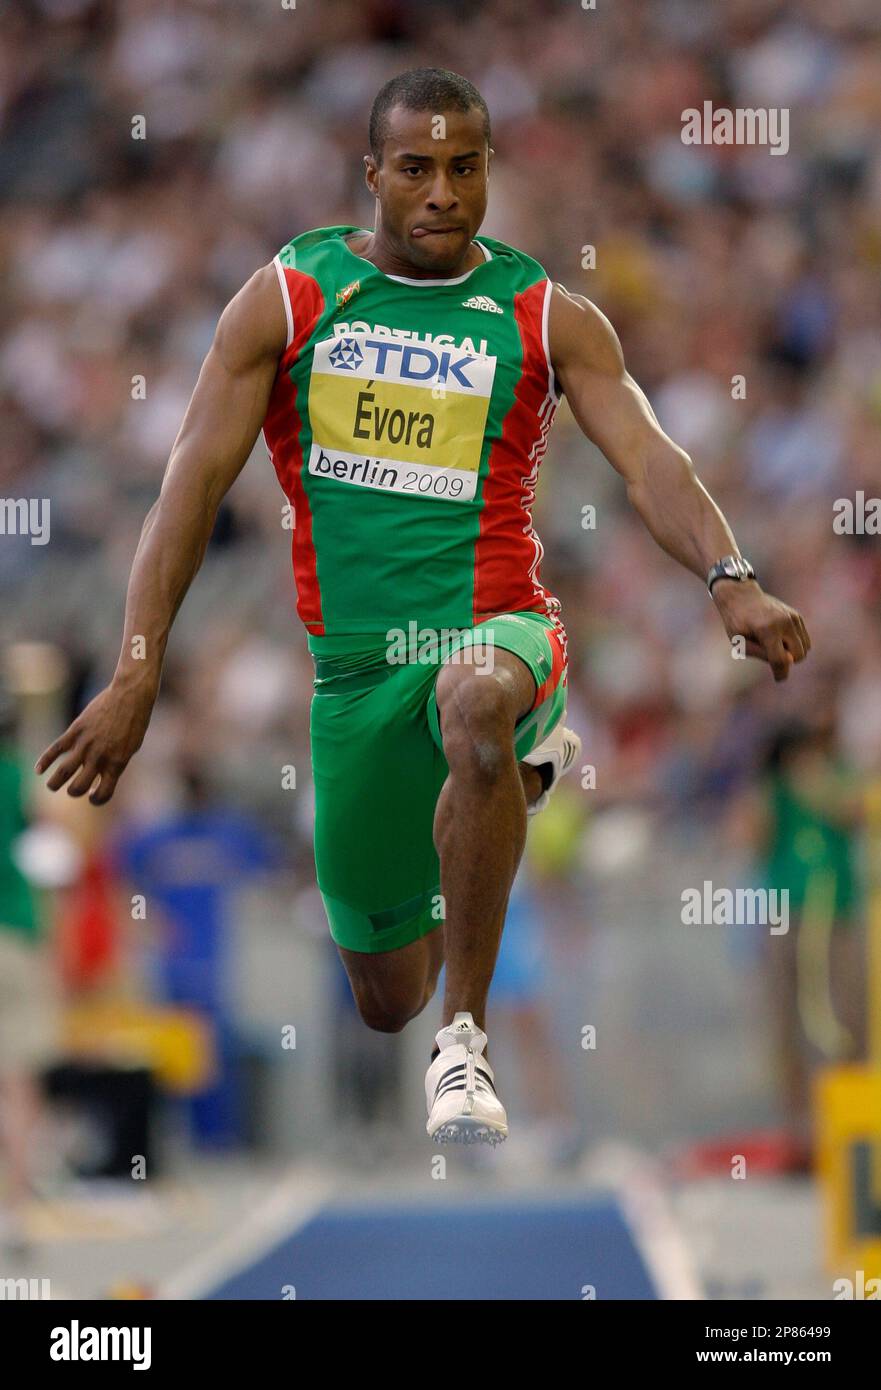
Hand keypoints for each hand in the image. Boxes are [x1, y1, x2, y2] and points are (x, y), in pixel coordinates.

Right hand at [35, 677, 156, 804]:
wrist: (130, 696)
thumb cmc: (134, 722)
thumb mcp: (130, 747)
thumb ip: (115, 762)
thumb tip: (101, 775)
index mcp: (116, 765)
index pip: (103, 795)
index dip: (96, 799)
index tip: (92, 793)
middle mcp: (99, 758)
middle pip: (78, 787)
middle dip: (73, 792)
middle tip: (72, 788)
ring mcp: (86, 744)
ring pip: (63, 772)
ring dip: (54, 783)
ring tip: (53, 786)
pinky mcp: (76, 730)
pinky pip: (56, 748)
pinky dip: (44, 760)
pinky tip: (38, 770)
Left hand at [712, 580, 810, 681]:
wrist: (740, 595)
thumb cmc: (736, 621)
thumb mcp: (739, 642)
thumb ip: (761, 654)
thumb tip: (786, 662)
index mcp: (767, 630)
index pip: (780, 659)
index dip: (781, 673)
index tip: (779, 679)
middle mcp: (784, 622)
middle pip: (798, 655)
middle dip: (787, 661)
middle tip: (770, 654)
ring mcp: (793, 618)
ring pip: (805, 648)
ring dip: (793, 653)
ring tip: (775, 645)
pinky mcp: (797, 616)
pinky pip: (804, 639)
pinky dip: (795, 644)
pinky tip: (780, 639)